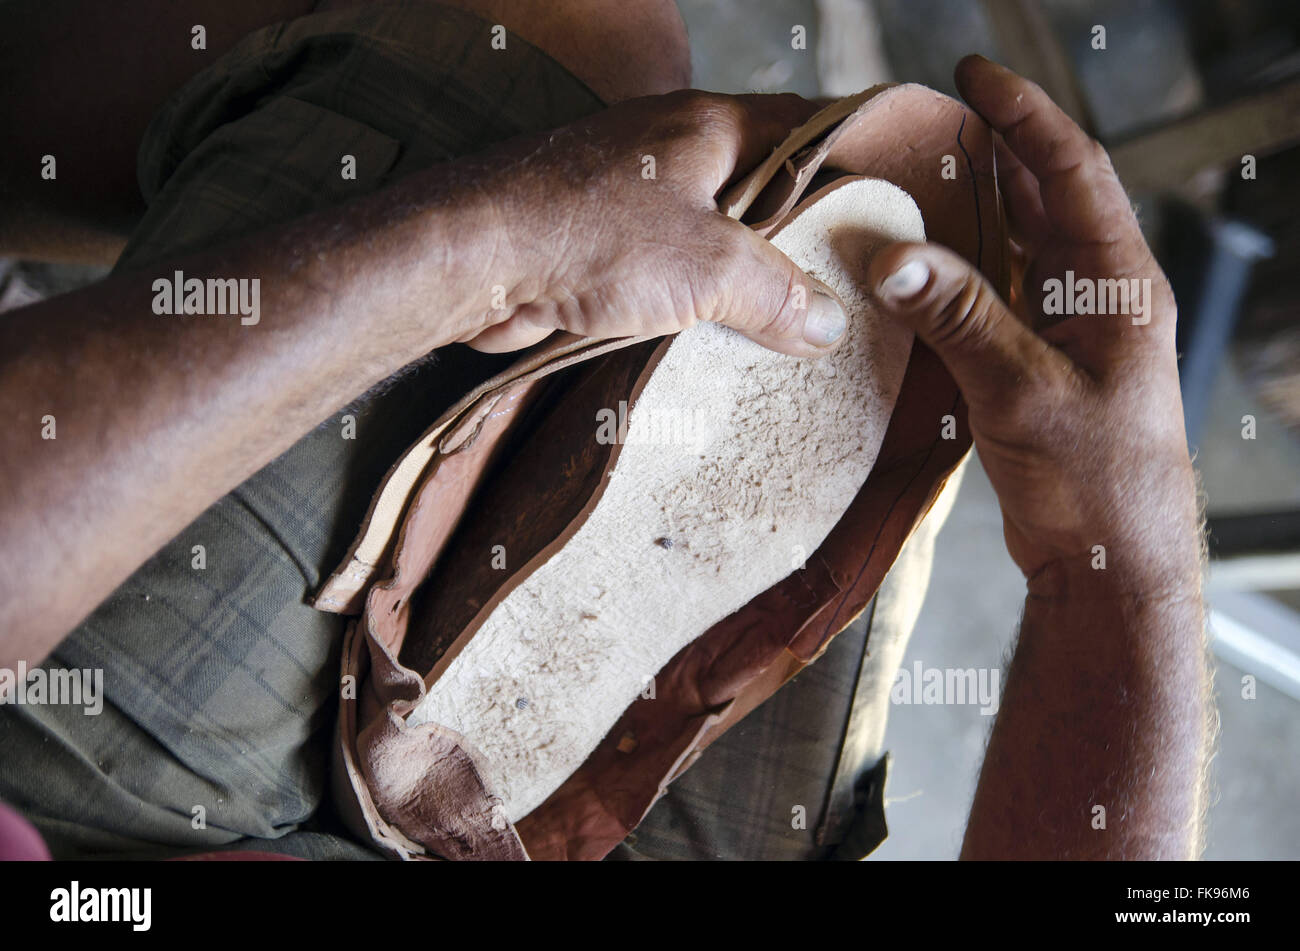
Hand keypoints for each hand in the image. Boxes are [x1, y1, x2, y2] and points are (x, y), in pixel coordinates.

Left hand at [459, 90, 851, 357]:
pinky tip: (713, 339)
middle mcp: (671, 149)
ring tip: (787, 327)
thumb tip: (828, 324)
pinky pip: (664, 270)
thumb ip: (775, 291)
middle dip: (796, 239)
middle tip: (842, 287)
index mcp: (709, 127)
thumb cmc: (590, 234)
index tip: (880, 209)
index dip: (847, 162)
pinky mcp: (597, 243)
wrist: (474, 257)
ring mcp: (630, 194)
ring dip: (739, 278)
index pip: (803, 128)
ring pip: (709, 234)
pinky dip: (690, 301)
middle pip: (758, 187)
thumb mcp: (707, 265)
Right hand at [867, 55, 1200, 597]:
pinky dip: (959, 270)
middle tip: (931, 121)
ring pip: (1020, 246)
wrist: (1110, 562)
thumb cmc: (1097, 481)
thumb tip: (894, 257)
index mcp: (1122, 283)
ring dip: (973, 209)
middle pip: (1046, 198)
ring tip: (916, 178)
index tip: (973, 76)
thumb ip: (963, 318)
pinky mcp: (1039, 364)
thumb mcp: (1025, 392)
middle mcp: (1101, 294)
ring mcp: (1071, 330)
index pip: (1074, 171)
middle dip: (993, 152)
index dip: (1024, 117)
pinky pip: (997, 295)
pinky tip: (919, 265)